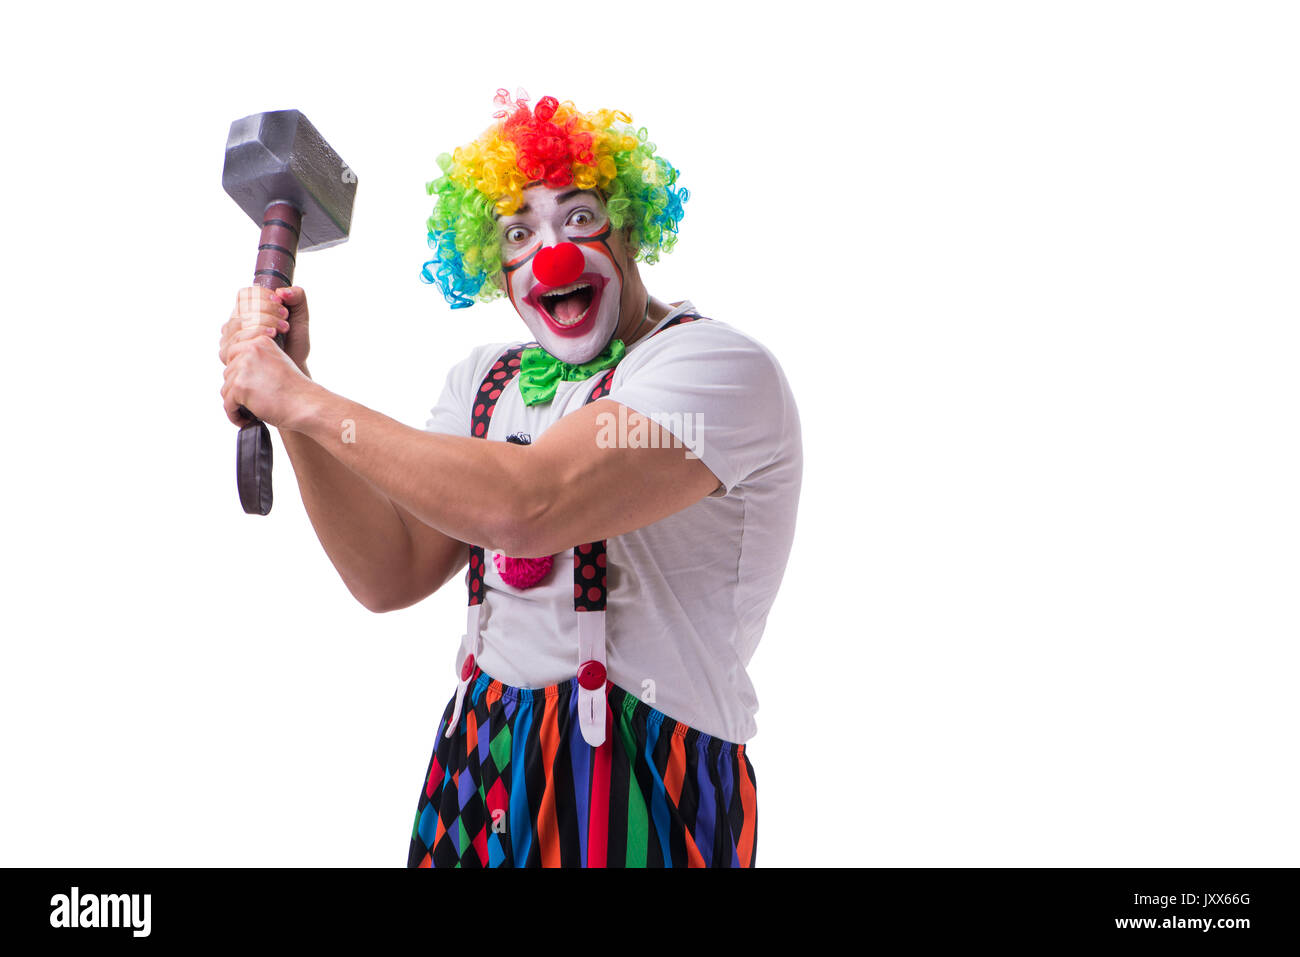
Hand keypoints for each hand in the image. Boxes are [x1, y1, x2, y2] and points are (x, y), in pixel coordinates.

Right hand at [218, 285, 310, 373]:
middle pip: (242, 308)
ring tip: (283, 328)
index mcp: (246, 311)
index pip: (244, 294)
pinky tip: (271, 336)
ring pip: (238, 322)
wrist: (294, 367)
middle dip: (267, 309)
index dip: (262, 295)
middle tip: (285, 317)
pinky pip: (236, 339)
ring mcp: (228, 339)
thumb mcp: (300, 316)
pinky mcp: (228, 354)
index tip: (281, 301)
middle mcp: (233, 324)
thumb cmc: (294, 343)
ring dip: (263, 321)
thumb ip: (297, 297)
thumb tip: (282, 291)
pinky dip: (256, 333)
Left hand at [220, 312, 319, 430]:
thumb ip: (257, 361)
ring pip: (226, 389)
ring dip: (235, 403)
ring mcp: (244, 367)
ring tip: (249, 412)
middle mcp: (251, 350)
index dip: (238, 372)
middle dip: (236, 389)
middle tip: (250, 401)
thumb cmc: (296, 391)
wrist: (306, 405)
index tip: (248, 386)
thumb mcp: (277, 364)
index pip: (233, 353)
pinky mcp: (240, 386)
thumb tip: (235, 372)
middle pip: (228, 372)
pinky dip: (234, 415)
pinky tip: (246, 420)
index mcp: (261, 342)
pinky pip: (227, 404)